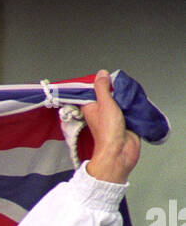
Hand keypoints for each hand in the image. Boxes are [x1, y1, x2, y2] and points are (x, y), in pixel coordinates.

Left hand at [83, 70, 140, 184]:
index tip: (107, 77)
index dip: (99, 83)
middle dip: (115, 89)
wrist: (120, 151)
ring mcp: (113, 116)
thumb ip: (102, 88)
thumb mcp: (104, 103)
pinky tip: (135, 101)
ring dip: (125, 97)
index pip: (92, 90)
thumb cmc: (108, 132)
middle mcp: (100, 111)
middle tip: (120, 85)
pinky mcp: (124, 121)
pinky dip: (132, 105)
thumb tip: (101, 74)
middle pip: (108, 94)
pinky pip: (128, 109)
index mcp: (90, 107)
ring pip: (119, 101)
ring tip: (128, 92)